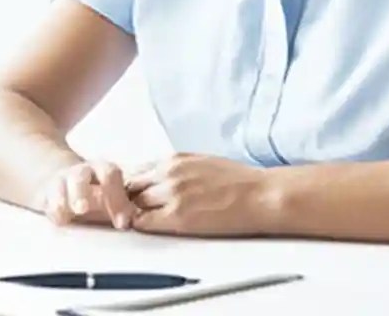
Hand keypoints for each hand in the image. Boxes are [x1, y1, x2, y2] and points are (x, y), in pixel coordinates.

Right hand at [40, 161, 135, 229]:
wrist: (64, 183)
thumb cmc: (96, 195)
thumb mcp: (113, 198)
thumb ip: (123, 207)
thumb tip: (135, 219)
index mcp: (101, 170)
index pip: (109, 175)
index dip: (116, 198)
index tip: (121, 223)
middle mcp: (80, 172)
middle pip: (79, 176)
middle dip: (80, 191)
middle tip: (83, 209)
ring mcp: (61, 181)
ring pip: (60, 185)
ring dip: (65, 199)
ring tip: (70, 212)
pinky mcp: (47, 194)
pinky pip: (48, 201)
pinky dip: (54, 210)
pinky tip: (61, 220)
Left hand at [124, 153, 274, 236]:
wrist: (261, 195)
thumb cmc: (240, 182)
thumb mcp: (202, 163)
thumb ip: (177, 170)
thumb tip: (161, 179)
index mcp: (174, 160)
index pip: (136, 171)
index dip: (131, 186)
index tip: (130, 196)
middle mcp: (169, 173)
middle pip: (129, 187)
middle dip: (127, 200)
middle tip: (129, 212)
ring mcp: (172, 194)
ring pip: (132, 204)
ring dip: (133, 213)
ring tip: (140, 223)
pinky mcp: (178, 216)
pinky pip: (143, 222)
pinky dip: (140, 226)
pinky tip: (148, 229)